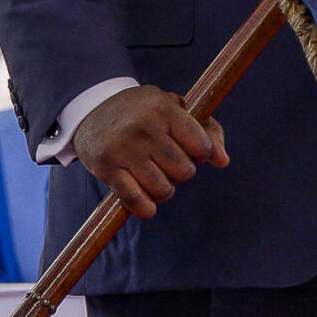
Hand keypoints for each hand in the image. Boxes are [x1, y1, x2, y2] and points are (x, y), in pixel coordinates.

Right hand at [70, 85, 227, 218]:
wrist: (93, 108)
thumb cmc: (145, 111)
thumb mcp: (175, 108)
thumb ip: (207, 131)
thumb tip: (223, 161)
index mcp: (164, 108)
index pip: (201, 147)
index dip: (199, 154)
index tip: (187, 148)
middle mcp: (144, 127)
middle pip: (184, 172)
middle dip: (180, 172)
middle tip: (166, 162)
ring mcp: (124, 148)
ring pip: (164, 190)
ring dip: (163, 190)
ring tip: (153, 176)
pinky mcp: (106, 168)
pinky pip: (137, 201)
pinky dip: (145, 208)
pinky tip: (145, 203)